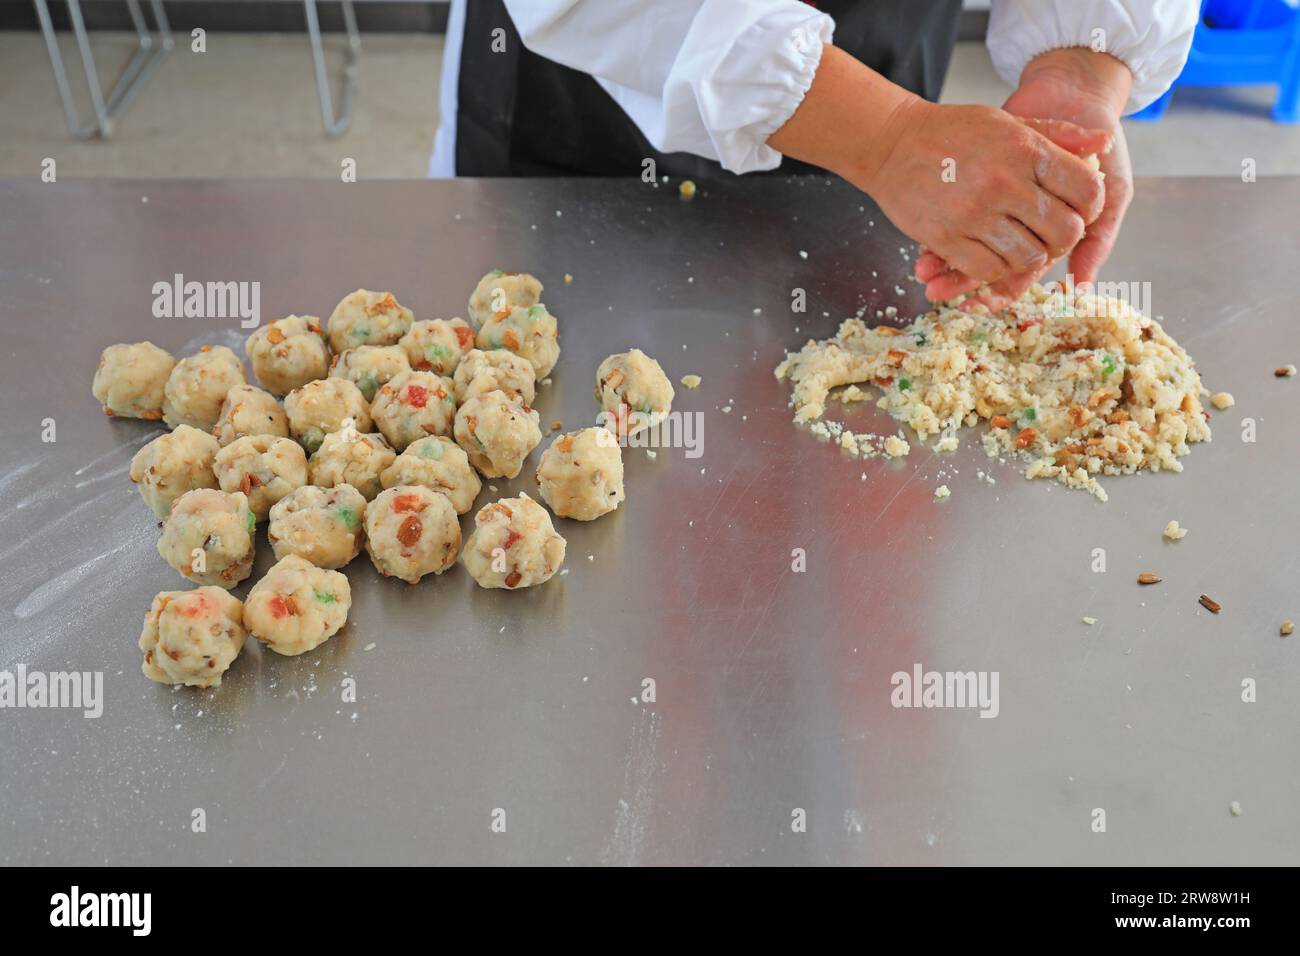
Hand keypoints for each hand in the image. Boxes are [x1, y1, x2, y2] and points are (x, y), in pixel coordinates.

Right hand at [864, 97, 1107, 298]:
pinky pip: (989, 270)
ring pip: (1028, 257)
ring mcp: (975, 214)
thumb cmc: (952, 131)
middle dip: (1064, 239)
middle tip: (1050, 234)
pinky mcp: (947, 238)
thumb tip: (1103, 144)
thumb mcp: (1008, 120)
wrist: (890, 143)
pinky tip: (993, 255)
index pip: (1086, 190)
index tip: (1077, 209)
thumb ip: (1058, 135)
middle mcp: (1005, 183)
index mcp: (1025, 150)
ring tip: (1020, 245)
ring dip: (1030, 258)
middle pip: (1064, 231)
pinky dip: (997, 271)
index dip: (1091, 207)